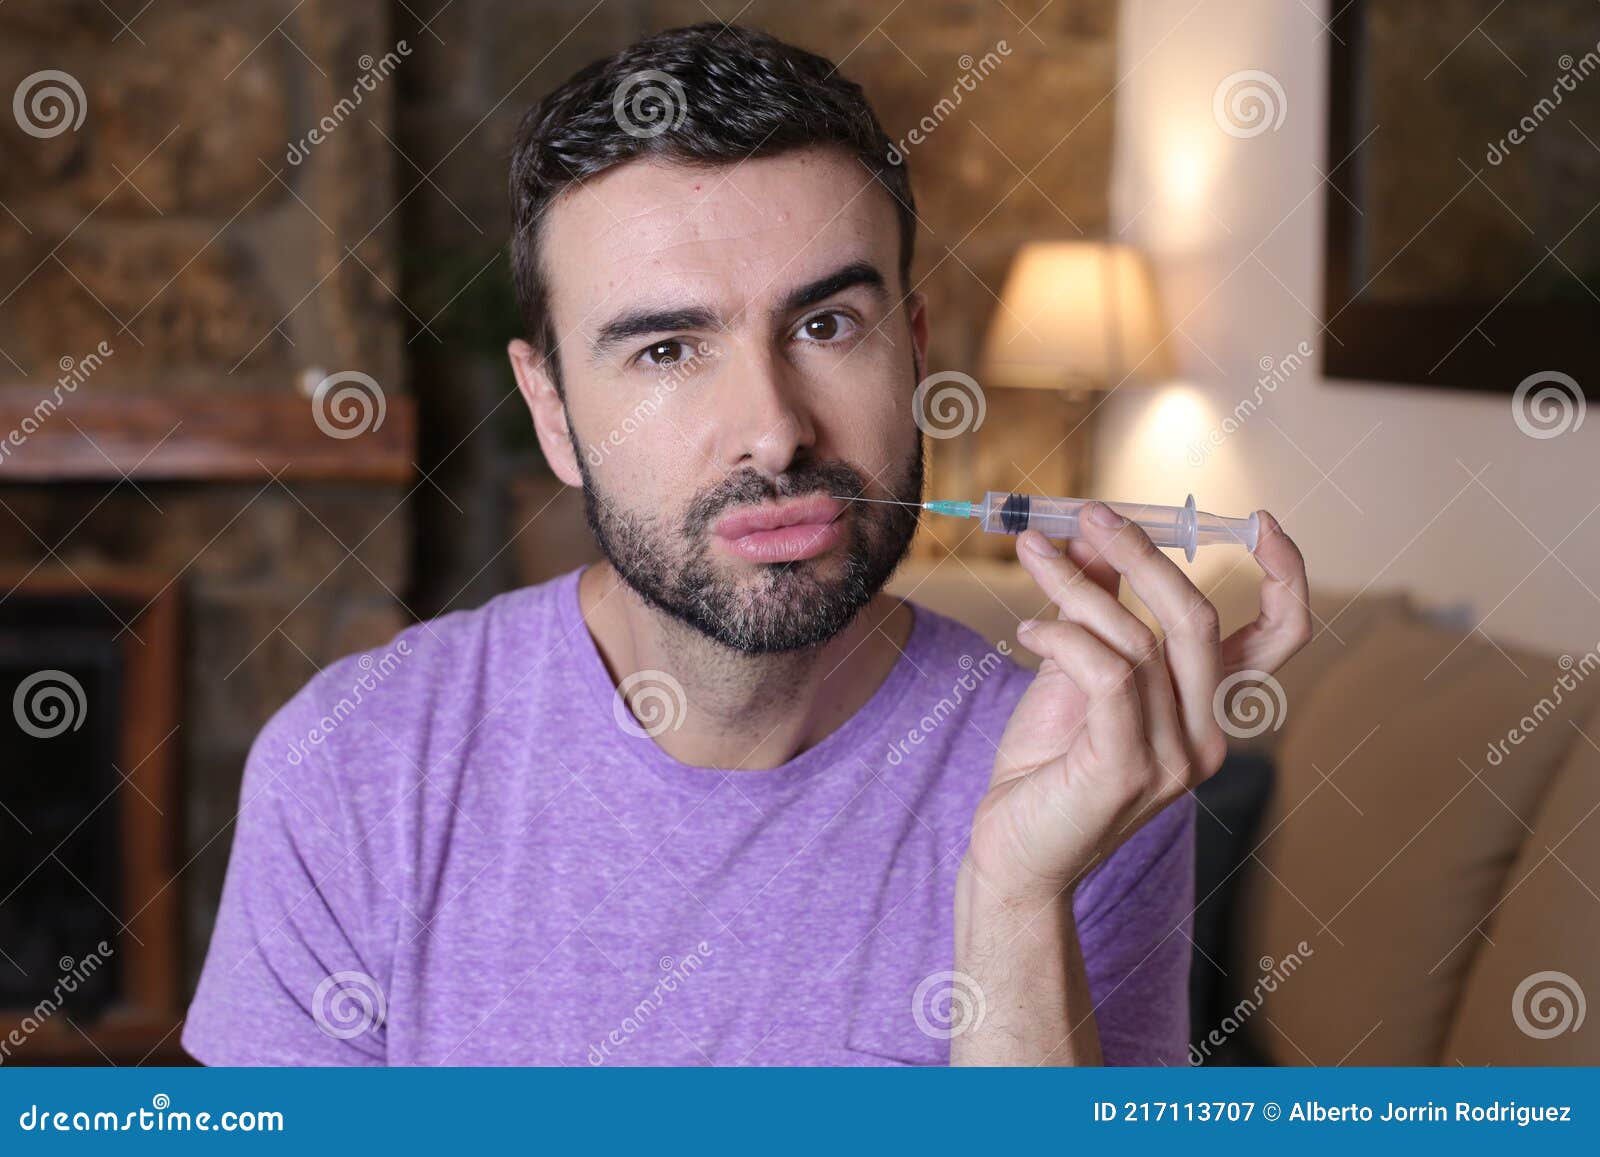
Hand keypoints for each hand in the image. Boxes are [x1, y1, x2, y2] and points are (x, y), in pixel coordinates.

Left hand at [965, 502, 1310, 902]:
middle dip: (1145, 554)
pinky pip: (1108, 673)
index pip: (1279, 638)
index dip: (1287, 577)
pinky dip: (1064, 635)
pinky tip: (1026, 629)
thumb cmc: (1046, 765)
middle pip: (1199, 621)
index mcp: (1209, 710)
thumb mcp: (1075, 670)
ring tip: (1034, 558)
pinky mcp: (1127, 770)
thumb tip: (1101, 536)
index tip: (1262, 520)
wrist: (1011, 851)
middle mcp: (1206, 735)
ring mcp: (1172, 759)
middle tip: (1090, 514)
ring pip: (1140, 639)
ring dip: (1079, 586)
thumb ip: (1099, 607)